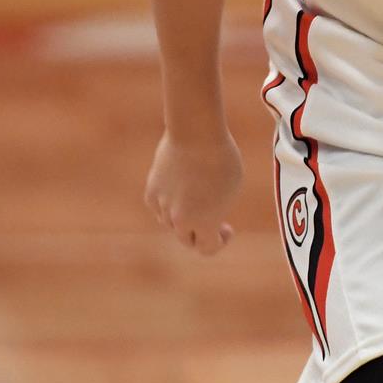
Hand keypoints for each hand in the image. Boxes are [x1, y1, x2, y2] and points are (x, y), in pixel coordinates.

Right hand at [144, 129, 244, 255]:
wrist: (195, 133)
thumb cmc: (222, 158)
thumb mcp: (231, 188)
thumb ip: (216, 210)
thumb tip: (205, 220)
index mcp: (204, 221)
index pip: (207, 249)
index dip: (219, 241)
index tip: (226, 227)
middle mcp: (180, 219)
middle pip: (187, 240)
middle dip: (200, 232)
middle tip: (210, 216)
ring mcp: (163, 206)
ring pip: (171, 224)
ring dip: (183, 216)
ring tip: (195, 196)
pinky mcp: (151, 192)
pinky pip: (159, 208)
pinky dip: (168, 203)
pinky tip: (178, 187)